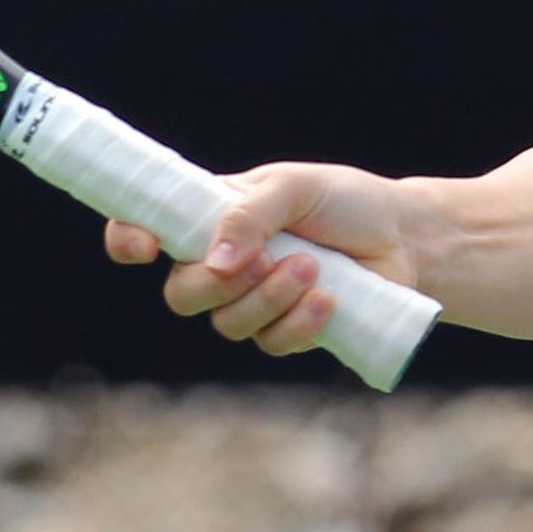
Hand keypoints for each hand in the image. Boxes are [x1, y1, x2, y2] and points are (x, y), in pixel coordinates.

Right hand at [104, 162, 420, 357]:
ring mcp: (253, 302)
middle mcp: (222, 264)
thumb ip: (250, 213)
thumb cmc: (345, 202)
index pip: (146, 227)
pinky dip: (299, 324)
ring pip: (227, 324)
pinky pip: (270, 345)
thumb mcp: (295, 187)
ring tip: (312, 268)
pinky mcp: (287, 332)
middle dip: (218, 285)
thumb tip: (215, 261)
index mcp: (210, 217)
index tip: (143, 249)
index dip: (128, 239)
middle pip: (181, 294)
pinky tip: (329, 299)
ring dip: (268, 298)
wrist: (404, 238)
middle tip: (268, 258)